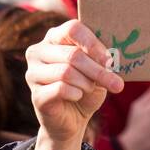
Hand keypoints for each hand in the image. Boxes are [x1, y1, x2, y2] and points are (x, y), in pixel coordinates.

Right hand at [25, 20, 123, 145]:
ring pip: (66, 72)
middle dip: (98, 71)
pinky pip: (60, 89)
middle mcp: (38, 51)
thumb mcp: (97, 70)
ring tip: (90, 89)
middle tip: (116, 83)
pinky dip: (76, 94)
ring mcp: (33, 73)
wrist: (73, 119)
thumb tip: (110, 58)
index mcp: (54, 37)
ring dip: (87, 83)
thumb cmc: (85, 88)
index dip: (94, 44)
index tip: (110, 61)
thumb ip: (100, 59)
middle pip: (73, 54)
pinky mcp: (36, 95)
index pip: (73, 29)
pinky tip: (78, 96)